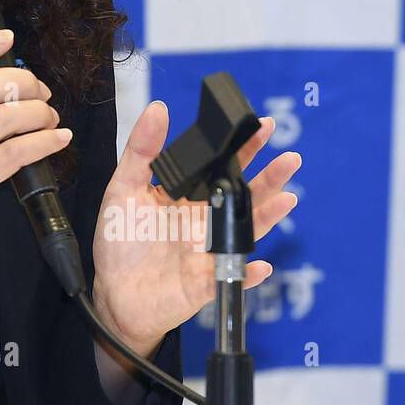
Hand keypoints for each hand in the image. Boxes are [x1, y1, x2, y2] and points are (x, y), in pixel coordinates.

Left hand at [90, 101, 300, 352]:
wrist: (114, 295)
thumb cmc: (120, 242)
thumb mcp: (122, 189)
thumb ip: (141, 151)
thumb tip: (158, 109)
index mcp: (187, 196)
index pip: (220, 166)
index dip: (243, 147)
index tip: (261, 125)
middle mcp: (205, 220)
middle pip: (243, 194)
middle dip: (269, 177)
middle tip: (290, 158)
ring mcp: (210, 251)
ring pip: (245, 230)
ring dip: (267, 216)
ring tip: (286, 198)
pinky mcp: (207, 281)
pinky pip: (233, 277)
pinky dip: (247, 272)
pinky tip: (259, 264)